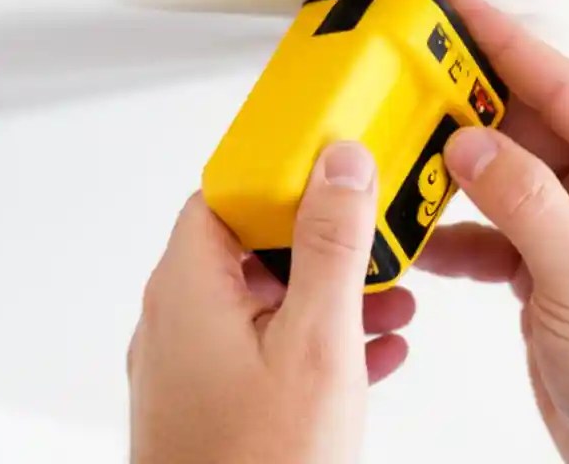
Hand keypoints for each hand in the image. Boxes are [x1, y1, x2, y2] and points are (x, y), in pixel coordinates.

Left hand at [128, 143, 413, 463]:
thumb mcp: (317, 341)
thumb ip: (331, 245)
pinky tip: (373, 354)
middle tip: (376, 241)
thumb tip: (340, 165)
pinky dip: (313, 342)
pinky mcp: (209, 403)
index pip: (223, 194)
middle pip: (249, 247)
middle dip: (322, 243)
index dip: (281, 177)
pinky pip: (262, 350)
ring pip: (263, 303)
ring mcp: (189, 365)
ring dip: (328, 296)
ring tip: (392, 301)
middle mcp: (176, 319)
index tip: (333, 172)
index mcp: (188, 287)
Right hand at [419, 0, 568, 462]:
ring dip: (449, 174)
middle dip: (463, 109)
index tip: (456, 10)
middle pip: (524, 122)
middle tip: (405, 80)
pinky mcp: (549, 256)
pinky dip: (452, 231)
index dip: (504, 44)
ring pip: (499, 172)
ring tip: (398, 157)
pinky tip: (418, 236)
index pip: (566, 86)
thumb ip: (523, 200)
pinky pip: (489, 223)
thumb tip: (469, 145)